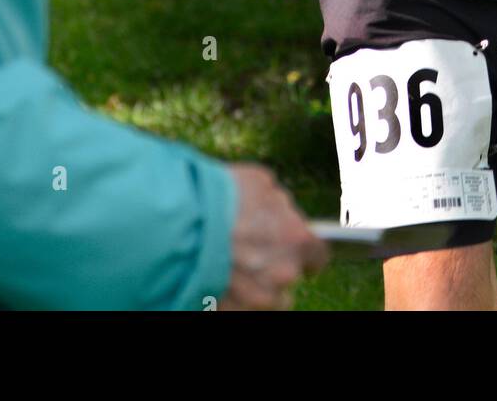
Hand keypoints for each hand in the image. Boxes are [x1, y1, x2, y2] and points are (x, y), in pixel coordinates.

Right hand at [221, 165, 327, 310]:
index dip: (304, 250)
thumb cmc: (219, 198)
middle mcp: (284, 274)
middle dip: (274, 263)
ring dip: (256, 283)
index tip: (292, 247)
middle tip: (249, 248)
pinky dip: (236, 297)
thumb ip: (279, 205)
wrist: (178, 226)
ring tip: (231, 264)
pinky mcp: (236, 313)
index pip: (318, 255)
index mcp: (297, 239)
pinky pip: (245, 307)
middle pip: (289, 275)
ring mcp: (260, 299)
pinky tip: (220, 276)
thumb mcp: (259, 183)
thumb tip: (282, 212)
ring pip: (267, 296)